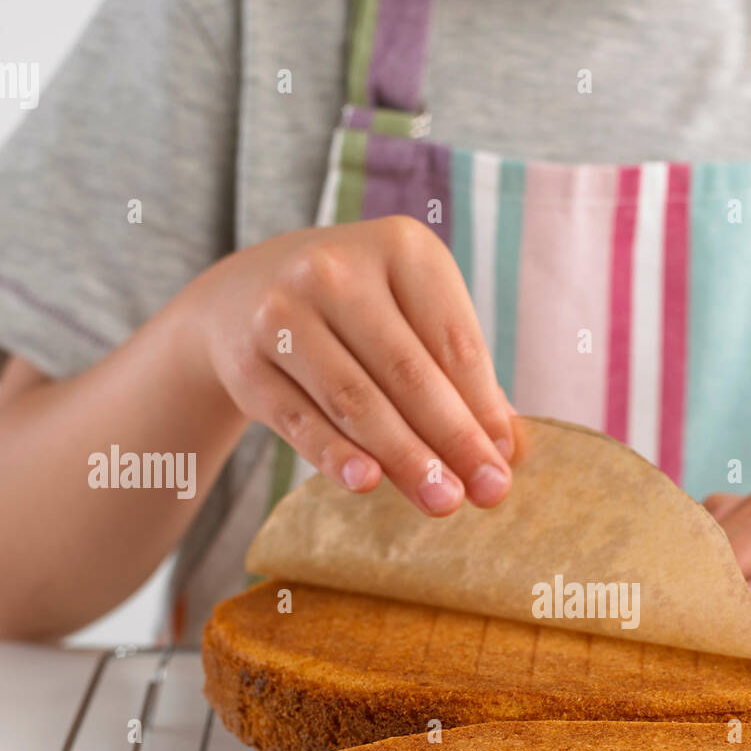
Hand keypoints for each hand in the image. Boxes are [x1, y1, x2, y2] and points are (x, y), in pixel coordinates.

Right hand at [185, 215, 513, 514]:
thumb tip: (509, 448)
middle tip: (488, 494)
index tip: (507, 461)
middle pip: (409, 372)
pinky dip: (334, 455)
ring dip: (405, 458)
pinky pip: (301, 420)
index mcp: (400, 248)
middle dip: (454, 440)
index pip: (454, 341)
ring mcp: (283, 312)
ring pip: (356, 400)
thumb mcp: (410, 317)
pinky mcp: (248, 362)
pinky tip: (367, 483)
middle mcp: (337, 269)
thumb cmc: (356, 315)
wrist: (241, 297)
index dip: (484, 407)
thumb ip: (458, 375)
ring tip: (442, 501)